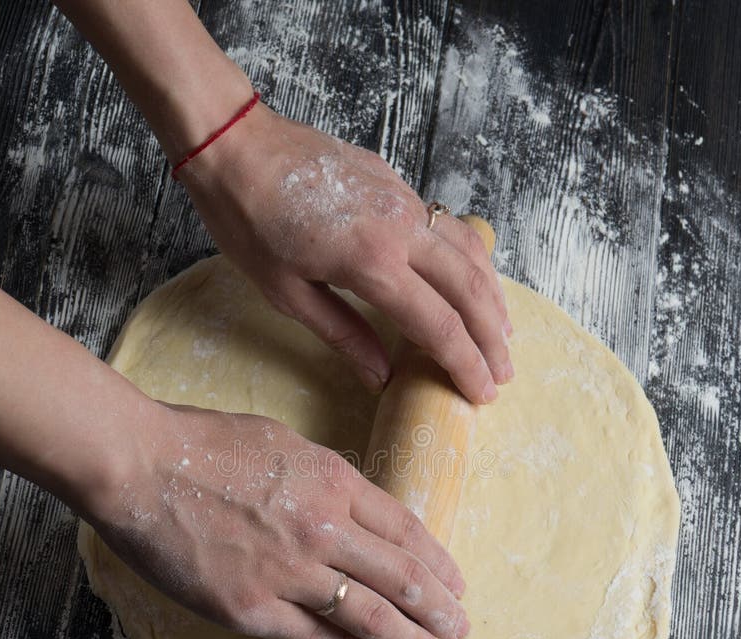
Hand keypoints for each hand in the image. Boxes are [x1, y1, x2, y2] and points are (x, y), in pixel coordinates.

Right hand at [92, 402, 469, 638]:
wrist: (140, 465)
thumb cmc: (205, 444)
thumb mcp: (284, 443)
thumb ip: (327, 480)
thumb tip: (358, 512)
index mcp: (334, 482)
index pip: (406, 532)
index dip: (438, 563)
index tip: (455, 583)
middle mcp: (323, 529)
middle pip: (400, 578)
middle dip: (438, 609)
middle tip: (460, 628)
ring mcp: (289, 572)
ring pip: (368, 615)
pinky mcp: (252, 608)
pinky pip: (315, 636)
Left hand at [178, 102, 513, 402]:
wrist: (236, 145)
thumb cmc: (248, 222)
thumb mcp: (286, 293)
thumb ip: (343, 334)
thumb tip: (381, 375)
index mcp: (371, 263)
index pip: (438, 325)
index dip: (465, 364)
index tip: (482, 391)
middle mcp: (400, 229)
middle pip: (468, 289)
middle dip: (491, 337)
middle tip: (503, 373)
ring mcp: (404, 200)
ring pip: (468, 252)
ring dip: (492, 296)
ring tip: (502, 334)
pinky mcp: (398, 184)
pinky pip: (449, 227)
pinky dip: (471, 261)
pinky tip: (473, 279)